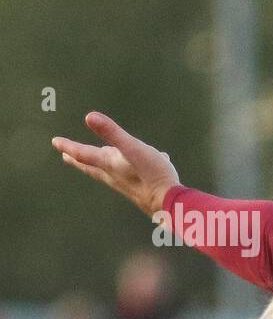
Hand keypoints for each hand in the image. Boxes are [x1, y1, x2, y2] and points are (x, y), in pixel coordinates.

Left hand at [51, 111, 179, 216]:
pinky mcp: (140, 191)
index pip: (83, 153)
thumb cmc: (152, 174)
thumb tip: (89, 116)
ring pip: (107, 174)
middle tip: (67, 157)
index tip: (56, 142)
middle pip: (91, 167)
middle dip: (79, 161)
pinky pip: (128, 178)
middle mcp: (114, 176)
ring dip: (97, 168)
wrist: (170, 203)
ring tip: (94, 166)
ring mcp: (126, 185)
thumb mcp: (133, 148)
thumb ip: (112, 132)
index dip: (69, 146)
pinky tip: (138, 170)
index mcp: (110, 164)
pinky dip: (126, 172)